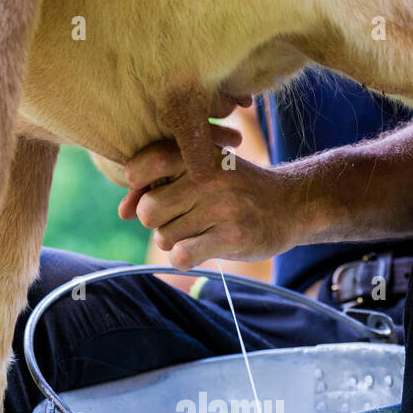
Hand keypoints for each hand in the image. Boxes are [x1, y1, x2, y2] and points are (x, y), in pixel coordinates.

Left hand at [119, 136, 308, 271]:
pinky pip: (182, 255)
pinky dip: (183, 259)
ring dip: (174, 241)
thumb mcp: (201, 170)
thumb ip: (157, 182)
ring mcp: (221, 206)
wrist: (289, 205)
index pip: (143, 166)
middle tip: (179, 217)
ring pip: (164, 237)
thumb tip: (122, 213)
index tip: (156, 191)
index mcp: (196, 153)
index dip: (138, 186)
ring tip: (197, 231)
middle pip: (148, 210)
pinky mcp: (232, 236)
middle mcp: (207, 176)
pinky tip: (198, 250)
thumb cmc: (234, 188)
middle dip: (157, 221)